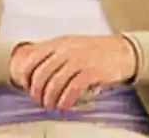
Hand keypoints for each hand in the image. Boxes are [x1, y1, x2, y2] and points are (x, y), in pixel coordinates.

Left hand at [9, 36, 136, 110]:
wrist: (123, 51)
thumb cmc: (96, 50)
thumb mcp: (71, 45)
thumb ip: (54, 54)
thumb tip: (34, 68)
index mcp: (59, 43)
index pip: (33, 58)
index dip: (25, 74)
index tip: (25, 85)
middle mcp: (67, 50)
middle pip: (42, 73)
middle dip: (37, 91)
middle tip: (39, 100)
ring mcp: (79, 60)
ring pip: (55, 83)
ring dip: (50, 99)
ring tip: (50, 105)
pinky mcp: (91, 72)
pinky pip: (72, 89)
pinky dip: (65, 100)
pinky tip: (64, 105)